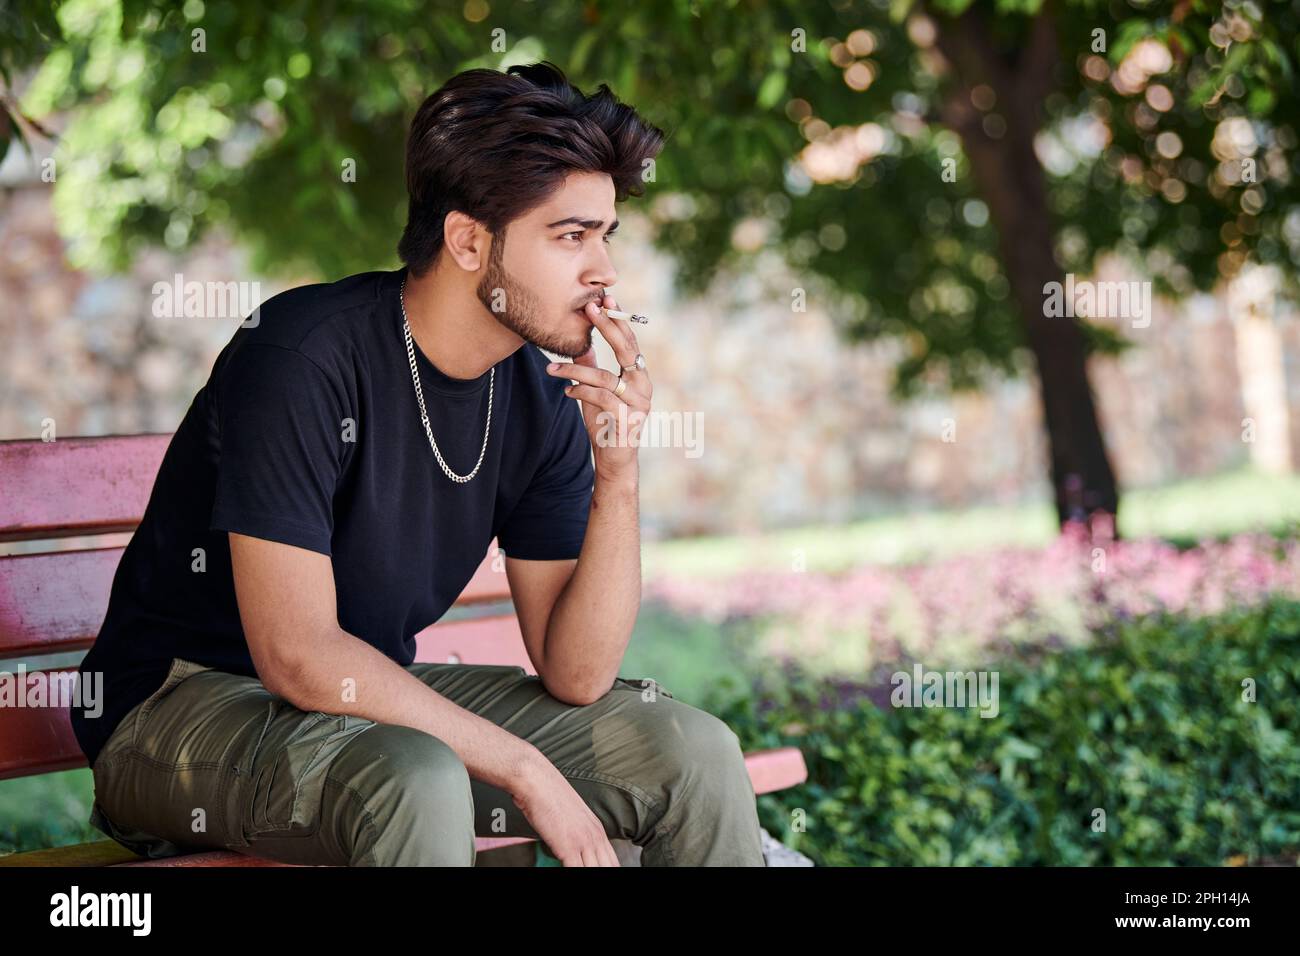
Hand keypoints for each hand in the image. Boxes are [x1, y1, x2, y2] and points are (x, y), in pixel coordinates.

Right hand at [512, 754, 620, 865]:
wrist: (536, 781)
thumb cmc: (547, 795)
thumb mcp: (571, 816)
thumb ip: (577, 834)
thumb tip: (574, 850)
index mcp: (597, 829)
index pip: (612, 861)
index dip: (608, 868)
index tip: (602, 869)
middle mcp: (594, 836)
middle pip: (609, 866)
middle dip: (602, 872)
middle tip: (588, 872)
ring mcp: (583, 842)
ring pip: (596, 869)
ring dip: (589, 873)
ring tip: (576, 873)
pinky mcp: (568, 847)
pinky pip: (577, 871)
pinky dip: (574, 874)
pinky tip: (562, 869)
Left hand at [546, 291, 651, 483]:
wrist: (614, 459)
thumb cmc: (606, 422)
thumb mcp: (596, 391)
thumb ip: (592, 367)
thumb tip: (579, 342)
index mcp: (639, 376)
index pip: (630, 342)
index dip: (617, 320)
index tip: (604, 299)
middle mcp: (644, 387)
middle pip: (626, 350)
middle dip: (607, 327)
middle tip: (589, 308)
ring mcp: (638, 404)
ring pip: (604, 377)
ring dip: (575, 371)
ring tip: (552, 369)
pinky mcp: (627, 420)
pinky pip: (600, 398)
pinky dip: (580, 392)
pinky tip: (566, 391)